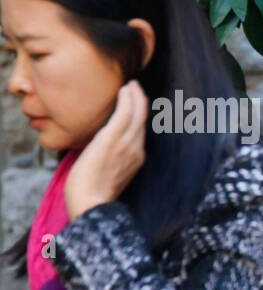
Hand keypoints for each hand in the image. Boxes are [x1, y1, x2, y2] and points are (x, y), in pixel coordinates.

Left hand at [64, 81, 148, 221]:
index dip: (140, 115)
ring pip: (137, 113)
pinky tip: (125, 89)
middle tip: (136, 87)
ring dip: (135, 96)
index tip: (136, 104)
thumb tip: (100, 151)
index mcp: (136, 158)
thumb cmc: (93, 194)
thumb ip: (111, 160)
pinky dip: (128, 99)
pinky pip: (125, 113)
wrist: (92, 204)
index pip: (140, 132)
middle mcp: (136, 149)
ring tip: (131, 84)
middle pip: (143, 120)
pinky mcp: (113, 138)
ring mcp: (127, 144)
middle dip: (141, 101)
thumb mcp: (109, 175)